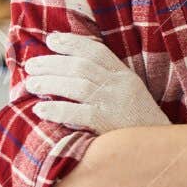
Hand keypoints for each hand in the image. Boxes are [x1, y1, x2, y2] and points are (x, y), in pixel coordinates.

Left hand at [23, 32, 170, 132]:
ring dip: (50, 83)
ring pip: (78, 86)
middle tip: (31, 65)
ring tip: (31, 84)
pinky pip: (78, 114)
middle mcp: (119, 86)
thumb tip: (70, 65)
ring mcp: (114, 104)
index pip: (96, 51)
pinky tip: (40, 110)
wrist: (155, 146)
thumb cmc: (135, 120)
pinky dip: (57, 110)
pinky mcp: (107, 124)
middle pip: (81, 66)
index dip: (72, 43)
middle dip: (53, 63)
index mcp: (124, 75)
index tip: (51, 40)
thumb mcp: (128, 91)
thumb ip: (105, 78)